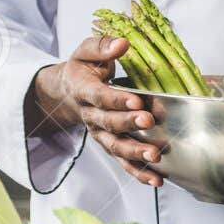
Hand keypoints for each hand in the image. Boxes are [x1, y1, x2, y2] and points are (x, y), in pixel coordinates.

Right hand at [28, 36, 162, 187]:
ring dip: (134, 153)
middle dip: (128, 123)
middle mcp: (90, 115)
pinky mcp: (110, 145)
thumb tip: (122, 44)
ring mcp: (99, 133)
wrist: (66, 92)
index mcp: (84, 90)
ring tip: (154, 157)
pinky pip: (122, 162)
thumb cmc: (83, 69)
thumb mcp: (86, 51)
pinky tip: (157, 180)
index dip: (117, 100)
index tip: (137, 100)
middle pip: (108, 123)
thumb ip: (102, 46)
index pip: (100, 96)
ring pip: (115, 147)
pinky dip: (138, 173)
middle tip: (148, 121)